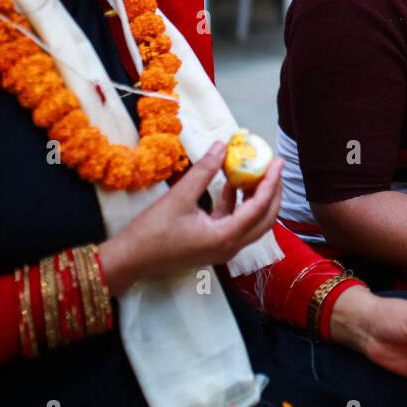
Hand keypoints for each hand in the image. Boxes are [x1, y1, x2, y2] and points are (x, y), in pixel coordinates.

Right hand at [98, 141, 283, 294]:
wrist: (130, 260)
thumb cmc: (152, 232)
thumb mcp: (179, 197)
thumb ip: (203, 172)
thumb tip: (222, 146)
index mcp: (225, 237)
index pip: (258, 207)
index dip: (270, 182)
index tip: (276, 161)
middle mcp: (230, 247)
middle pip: (265, 219)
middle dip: (272, 192)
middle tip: (273, 167)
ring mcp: (222, 249)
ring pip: (252, 223)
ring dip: (256, 198)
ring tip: (254, 172)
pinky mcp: (213, 246)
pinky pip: (235, 224)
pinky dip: (237, 206)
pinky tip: (230, 185)